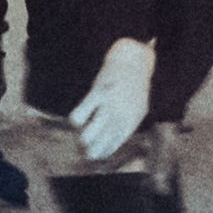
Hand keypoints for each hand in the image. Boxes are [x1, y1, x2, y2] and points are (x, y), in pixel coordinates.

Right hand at [74, 37, 154, 160]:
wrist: (134, 61)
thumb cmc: (133, 88)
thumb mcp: (138, 110)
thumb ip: (126, 127)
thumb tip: (109, 147)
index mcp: (130, 123)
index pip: (111, 147)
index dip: (99, 152)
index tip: (93, 150)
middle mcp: (120, 118)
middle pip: (96, 147)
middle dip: (87, 150)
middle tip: (84, 145)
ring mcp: (109, 106)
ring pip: (86, 136)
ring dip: (81, 140)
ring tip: (80, 134)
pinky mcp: (98, 93)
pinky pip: (78, 117)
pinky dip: (75, 121)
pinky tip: (78, 117)